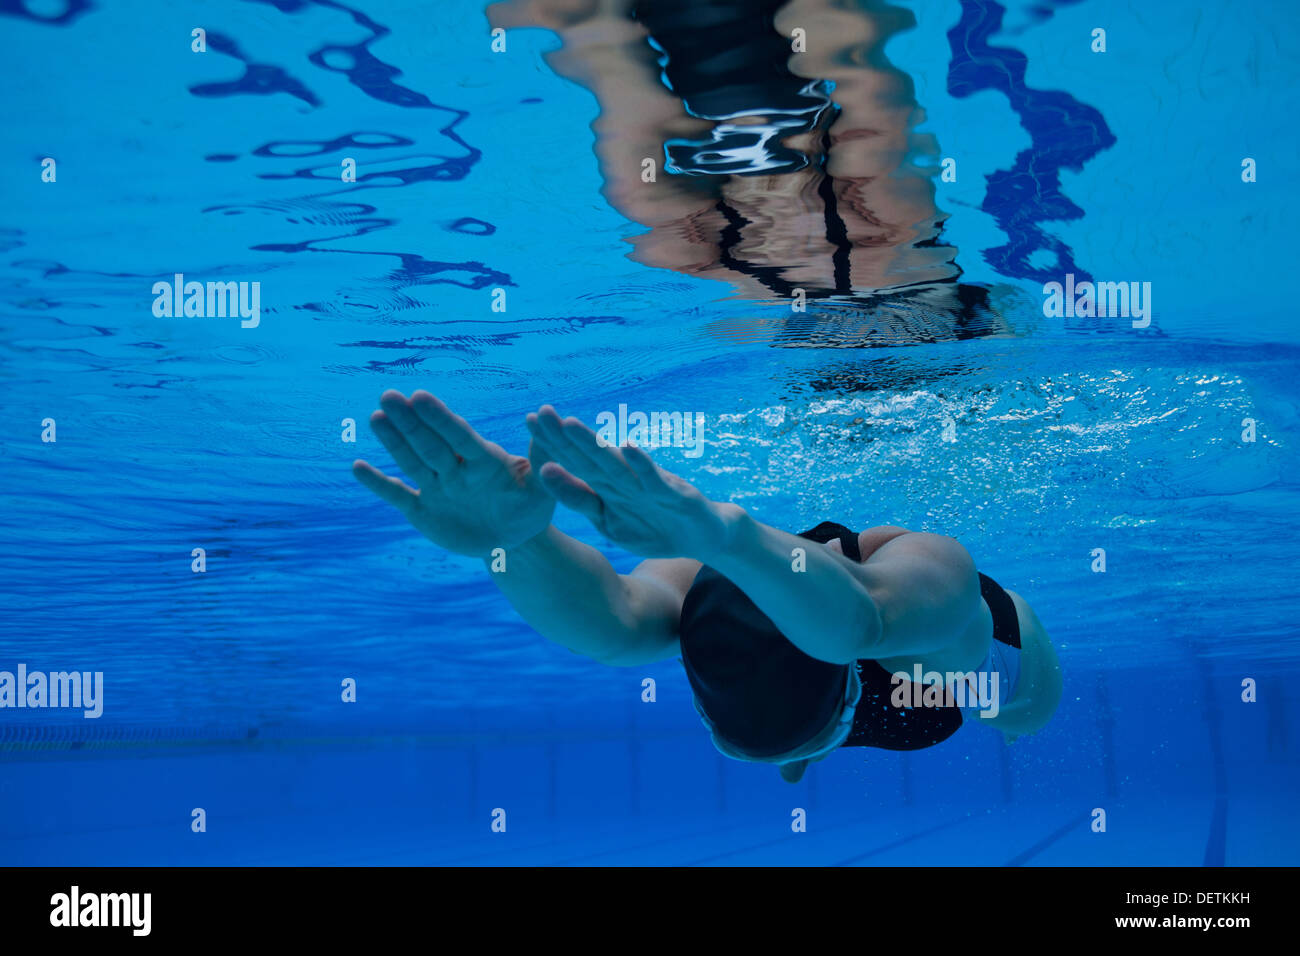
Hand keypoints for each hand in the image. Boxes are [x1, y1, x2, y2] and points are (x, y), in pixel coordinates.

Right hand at [353, 390, 554, 557]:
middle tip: (389, 396)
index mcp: (483, 461)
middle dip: (410, 422)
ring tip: (376, 417)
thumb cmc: (530, 509)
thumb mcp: (543, 487)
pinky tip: (358, 467)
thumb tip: (544, 414)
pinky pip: (398, 495)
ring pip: (411, 462)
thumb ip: (542, 456)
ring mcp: (437, 488)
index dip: (440, 419)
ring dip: (393, 442)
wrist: (513, 541)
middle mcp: (455, 469)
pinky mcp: (423, 511)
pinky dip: (379, 484)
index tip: (420, 396)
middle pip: (430, 444)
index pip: (458, 436)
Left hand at [525, 405, 738, 559]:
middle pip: (589, 457)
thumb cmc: (654, 526)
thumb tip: (546, 474)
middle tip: (540, 412)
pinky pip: (654, 479)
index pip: (574, 462)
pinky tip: (627, 447)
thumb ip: (581, 499)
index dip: (552, 443)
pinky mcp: (674, 493)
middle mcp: (625, 479)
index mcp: (607, 486)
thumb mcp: (609, 522)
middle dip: (564, 437)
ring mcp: (649, 485)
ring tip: (571, 425)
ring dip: (594, 445)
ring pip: (616, 464)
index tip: (528, 421)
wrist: (705, 535)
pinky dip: (642, 464)